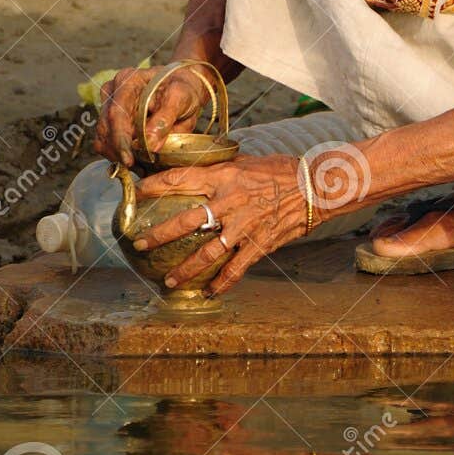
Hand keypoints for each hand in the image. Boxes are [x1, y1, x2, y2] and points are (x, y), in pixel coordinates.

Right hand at [92, 63, 212, 165]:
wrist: (182, 88)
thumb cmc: (183, 90)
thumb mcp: (181, 100)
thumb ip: (165, 119)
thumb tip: (149, 144)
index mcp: (128, 81)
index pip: (116, 113)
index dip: (120, 139)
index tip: (129, 160)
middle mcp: (113, 92)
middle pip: (105, 128)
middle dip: (119, 152)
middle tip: (140, 168)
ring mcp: (108, 106)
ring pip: (103, 138)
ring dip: (119, 156)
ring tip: (142, 166)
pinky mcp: (109, 120)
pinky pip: (107, 143)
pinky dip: (119, 155)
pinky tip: (137, 161)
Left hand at [133, 155, 307, 293]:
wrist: (316, 188)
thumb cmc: (282, 171)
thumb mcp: (247, 162)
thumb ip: (222, 170)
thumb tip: (199, 170)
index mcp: (225, 176)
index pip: (181, 179)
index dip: (156, 185)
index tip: (137, 192)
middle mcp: (231, 201)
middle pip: (186, 220)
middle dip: (159, 234)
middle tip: (140, 244)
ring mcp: (245, 225)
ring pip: (207, 252)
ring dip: (185, 268)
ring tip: (169, 280)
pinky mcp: (260, 243)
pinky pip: (237, 268)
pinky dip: (222, 282)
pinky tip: (210, 292)